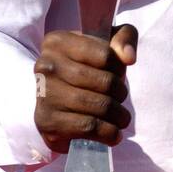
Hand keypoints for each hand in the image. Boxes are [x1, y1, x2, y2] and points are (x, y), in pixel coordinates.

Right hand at [33, 25, 137, 152]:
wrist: (56, 99)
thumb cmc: (86, 66)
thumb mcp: (106, 42)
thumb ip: (124, 37)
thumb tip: (128, 57)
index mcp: (57, 41)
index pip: (105, 54)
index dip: (119, 67)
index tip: (119, 74)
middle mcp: (45, 65)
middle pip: (103, 81)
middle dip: (120, 92)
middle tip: (122, 98)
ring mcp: (44, 94)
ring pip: (97, 105)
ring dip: (118, 115)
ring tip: (122, 118)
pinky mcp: (47, 121)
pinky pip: (87, 126)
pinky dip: (107, 132)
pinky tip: (113, 133)